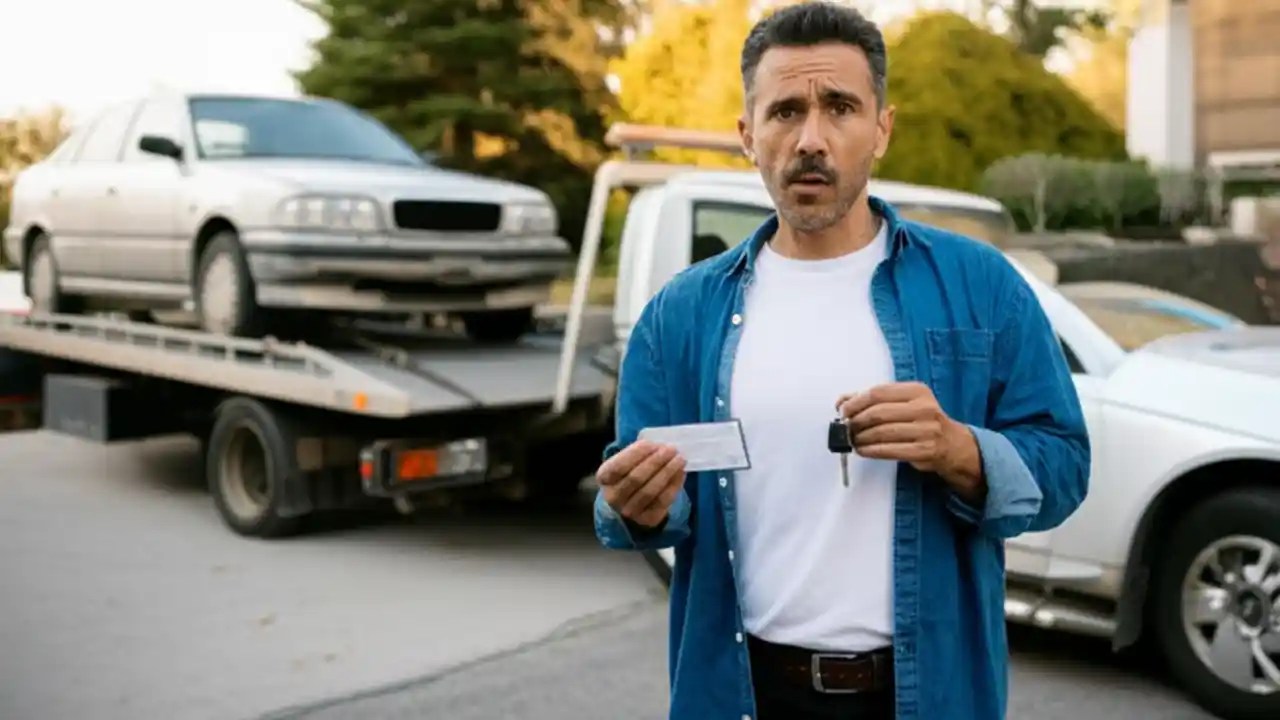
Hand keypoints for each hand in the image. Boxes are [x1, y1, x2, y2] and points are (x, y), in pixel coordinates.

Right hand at [596, 440, 686, 528]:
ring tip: (679, 460)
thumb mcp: (625, 460)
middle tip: (671, 449)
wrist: (630, 500)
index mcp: (604, 477)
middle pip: (636, 478)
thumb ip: (638, 452)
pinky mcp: (646, 519)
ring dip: (667, 473)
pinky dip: (674, 486)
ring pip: (650, 491)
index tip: (653, 444)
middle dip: (656, 462)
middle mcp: (612, 497)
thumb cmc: (629, 472)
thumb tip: (660, 446)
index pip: (618, 466)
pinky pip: (662, 502)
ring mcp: (628, 511)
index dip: (636, 454)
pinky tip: (680, 473)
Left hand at [836, 382, 984, 502]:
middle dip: (856, 421)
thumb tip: (842, 401)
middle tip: (846, 428)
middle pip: (878, 413)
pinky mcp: (925, 450)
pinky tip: (862, 450)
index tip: (843, 410)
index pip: (878, 393)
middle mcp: (924, 408)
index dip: (856, 402)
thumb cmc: (921, 420)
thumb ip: (874, 399)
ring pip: (882, 433)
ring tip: (852, 440)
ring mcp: (927, 430)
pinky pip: (890, 450)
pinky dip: (871, 451)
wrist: (952, 444)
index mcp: (917, 391)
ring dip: (861, 438)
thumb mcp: (904, 402)